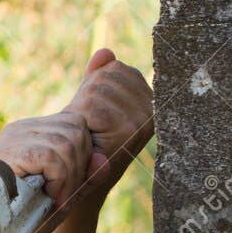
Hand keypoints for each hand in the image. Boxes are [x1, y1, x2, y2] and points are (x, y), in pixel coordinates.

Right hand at [0, 108, 94, 211]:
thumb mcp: (63, 196)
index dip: (84, 153)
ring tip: (57, 198)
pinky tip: (50, 196)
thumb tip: (103, 160)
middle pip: (75, 129)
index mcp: (29, 132)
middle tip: (65, 194)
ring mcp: (13, 139)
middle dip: (80, 165)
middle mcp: (18, 130)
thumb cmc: (23, 218)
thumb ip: (86, 178)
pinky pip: (53, 157)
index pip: (74, 122)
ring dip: (70, 176)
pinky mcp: (11, 153)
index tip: (70, 184)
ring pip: (67, 142)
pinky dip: (60, 180)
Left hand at [62, 47, 153, 196]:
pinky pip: (93, 102)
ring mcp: (143, 120)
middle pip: (107, 75)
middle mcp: (152, 109)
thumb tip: (105, 52)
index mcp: (148, 99)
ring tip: (88, 130)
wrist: (78, 180)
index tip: (94, 113)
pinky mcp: (130, 130)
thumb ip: (98, 77)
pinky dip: (80, 115)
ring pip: (98, 87)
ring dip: (82, 107)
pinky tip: (85, 134)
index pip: (114, 68)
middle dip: (87, 96)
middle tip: (89, 125)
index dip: (93, 86)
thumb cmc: (85, 142)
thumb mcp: (92, 104)